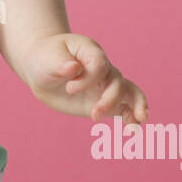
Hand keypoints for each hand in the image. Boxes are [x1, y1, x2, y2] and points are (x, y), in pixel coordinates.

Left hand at [22, 33, 148, 133]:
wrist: (42, 69)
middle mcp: (104, 69)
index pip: (99, 66)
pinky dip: (132, 118)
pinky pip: (124, 108)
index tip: (70, 88)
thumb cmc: (46, 58)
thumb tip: (73, 68)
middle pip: (117, 82)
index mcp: (91, 53)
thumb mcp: (48, 57)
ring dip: (136, 105)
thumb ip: (61, 63)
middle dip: (109, 100)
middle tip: (93, 115)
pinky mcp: (105, 102)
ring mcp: (106, 86)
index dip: (88, 80)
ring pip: (129, 93)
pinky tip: (134, 129)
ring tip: (138, 121)